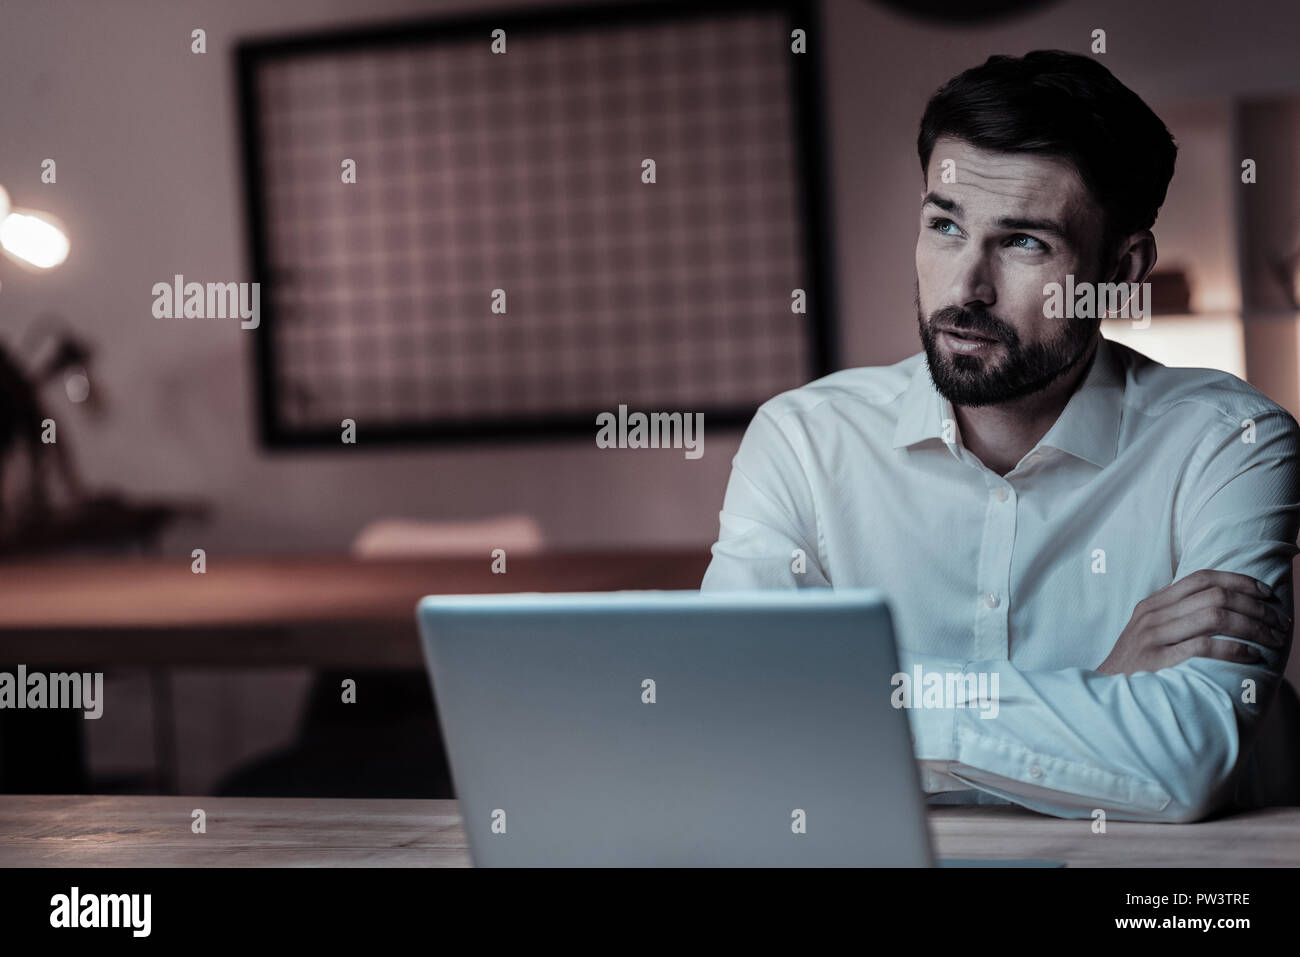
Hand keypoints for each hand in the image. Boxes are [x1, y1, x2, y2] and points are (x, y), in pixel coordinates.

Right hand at [1097, 569, 1290, 675]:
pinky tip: (1251, 655)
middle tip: (1279, 623)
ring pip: (1214, 617)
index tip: (1266, 593)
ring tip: (1273, 639)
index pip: (1202, 578)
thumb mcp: (1148, 630)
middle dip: (1255, 608)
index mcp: (1153, 603)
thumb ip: (1176, 614)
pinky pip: (1204, 647)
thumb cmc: (1136, 664)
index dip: (1239, 581)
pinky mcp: (1158, 661)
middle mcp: (1152, 615)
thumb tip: (1225, 604)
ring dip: (1253, 627)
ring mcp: (1153, 637)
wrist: (1106, 693)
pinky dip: (1234, 649)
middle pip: (1215, 596)